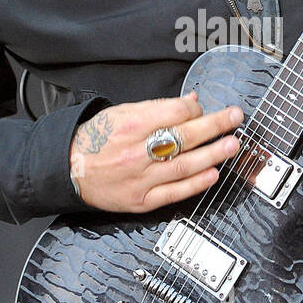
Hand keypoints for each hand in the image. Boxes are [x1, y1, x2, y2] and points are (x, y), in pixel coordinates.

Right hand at [69, 91, 243, 213]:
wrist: (68, 170)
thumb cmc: (93, 140)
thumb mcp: (120, 113)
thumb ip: (156, 108)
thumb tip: (191, 101)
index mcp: (131, 125)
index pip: (174, 113)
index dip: (194, 109)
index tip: (203, 108)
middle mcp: (136, 152)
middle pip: (185, 136)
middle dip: (215, 125)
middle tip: (235, 118)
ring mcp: (140, 178)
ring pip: (184, 165)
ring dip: (213, 155)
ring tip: (232, 145)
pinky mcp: (141, 200)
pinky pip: (174, 192)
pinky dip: (196, 184)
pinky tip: (212, 174)